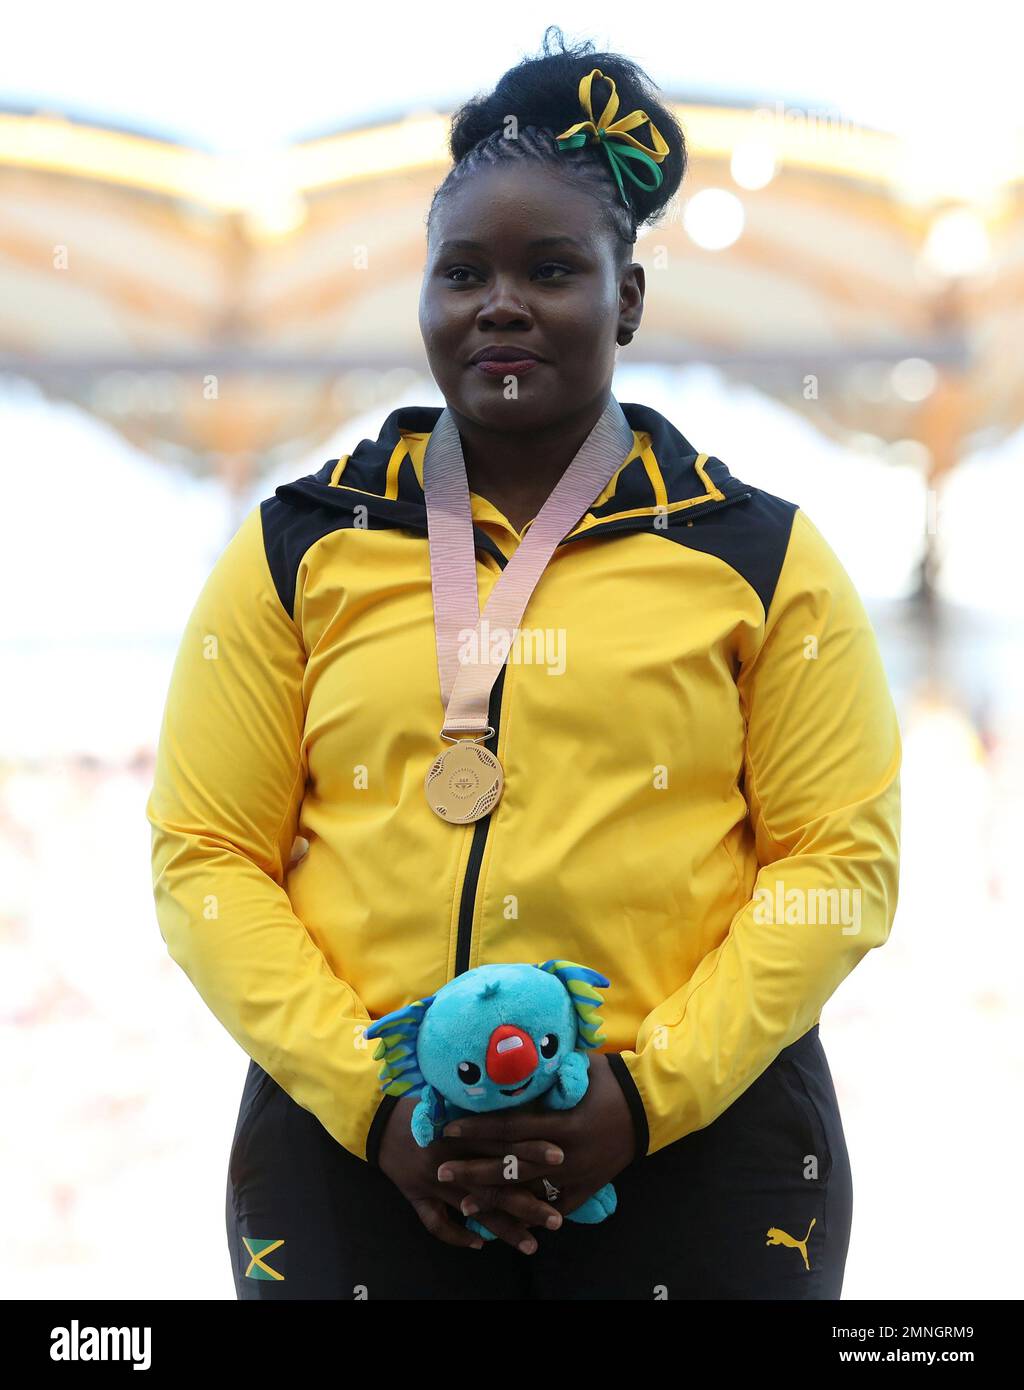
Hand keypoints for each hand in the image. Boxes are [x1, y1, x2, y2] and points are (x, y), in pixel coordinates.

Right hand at [376, 1095, 566, 1253]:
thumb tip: (527, 1112)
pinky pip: (436, 1223)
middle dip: (527, 1203)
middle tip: (557, 1219)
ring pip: (473, 1210)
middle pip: (493, 1184)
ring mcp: (431, 1181)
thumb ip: (483, 1112)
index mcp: (461, 1130)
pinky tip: (479, 1244)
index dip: (530, 1149)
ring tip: (532, 1245)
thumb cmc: (422, 1106)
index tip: (561, 1158)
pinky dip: (457, 1235)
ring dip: (504, 1230)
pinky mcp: (415, 1196)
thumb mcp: (452, 1102)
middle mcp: (449, 1158)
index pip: (502, 1141)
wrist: (377, 1119)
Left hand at [434, 1053, 636, 1235]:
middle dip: (474, 1170)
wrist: (649, 1108)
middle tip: (442, 1170)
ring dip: (495, 1200)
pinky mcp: (587, 1189)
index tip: (450, 1129)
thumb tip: (511, 1059)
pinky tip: (507, 1222)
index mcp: (562, 1123)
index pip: (510, 1129)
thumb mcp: (578, 1068)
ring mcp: (577, 1176)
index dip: (478, 1130)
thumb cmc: (610, 1081)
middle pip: (511, 1167)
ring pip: (528, 1193)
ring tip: (464, 1205)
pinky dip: (531, 1215)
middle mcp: (565, 1154)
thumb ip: (546, 1072)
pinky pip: (555, 1208)